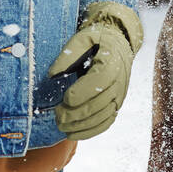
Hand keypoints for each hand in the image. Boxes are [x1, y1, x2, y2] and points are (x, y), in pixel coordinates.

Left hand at [49, 1, 142, 140]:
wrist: (120, 43)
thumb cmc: (98, 40)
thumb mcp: (83, 38)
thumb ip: (68, 54)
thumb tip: (52, 74)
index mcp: (112, 62)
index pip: (100, 82)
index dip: (82, 93)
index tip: (65, 98)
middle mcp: (120, 81)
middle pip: (99, 104)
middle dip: (76, 113)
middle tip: (57, 115)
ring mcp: (120, 95)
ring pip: (102, 117)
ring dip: (81, 125)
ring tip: (61, 125)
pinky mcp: (117, 104)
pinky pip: (107, 123)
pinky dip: (91, 132)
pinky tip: (73, 133)